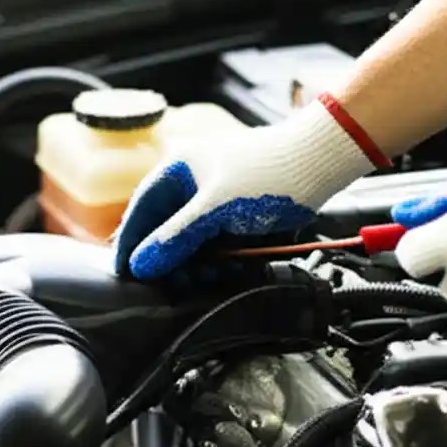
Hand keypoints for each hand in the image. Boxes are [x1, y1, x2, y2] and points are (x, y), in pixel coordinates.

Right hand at [113, 96, 384, 279]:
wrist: (320, 161)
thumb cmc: (268, 173)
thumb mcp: (215, 211)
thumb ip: (175, 239)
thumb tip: (140, 266)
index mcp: (176, 170)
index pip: (140, 213)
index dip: (131, 246)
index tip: (127, 276)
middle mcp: (191, 183)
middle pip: (166, 231)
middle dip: (173, 261)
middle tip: (181, 285)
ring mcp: (216, 197)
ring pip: (193, 241)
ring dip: (200, 264)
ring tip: (213, 277)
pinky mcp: (238, 212)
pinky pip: (218, 242)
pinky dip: (221, 258)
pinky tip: (232, 269)